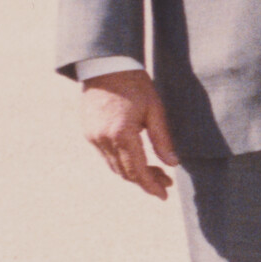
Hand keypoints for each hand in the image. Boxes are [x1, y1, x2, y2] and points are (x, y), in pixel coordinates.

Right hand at [81, 70, 178, 200]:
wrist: (106, 66)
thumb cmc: (135, 85)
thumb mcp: (155, 110)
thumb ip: (163, 140)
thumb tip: (172, 164)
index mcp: (121, 134)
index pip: (137, 170)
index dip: (150, 186)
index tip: (164, 195)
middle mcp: (102, 139)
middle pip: (124, 172)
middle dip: (145, 181)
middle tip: (165, 183)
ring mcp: (92, 137)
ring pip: (113, 166)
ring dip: (133, 173)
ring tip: (156, 173)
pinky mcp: (88, 132)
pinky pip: (106, 155)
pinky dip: (122, 162)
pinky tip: (137, 160)